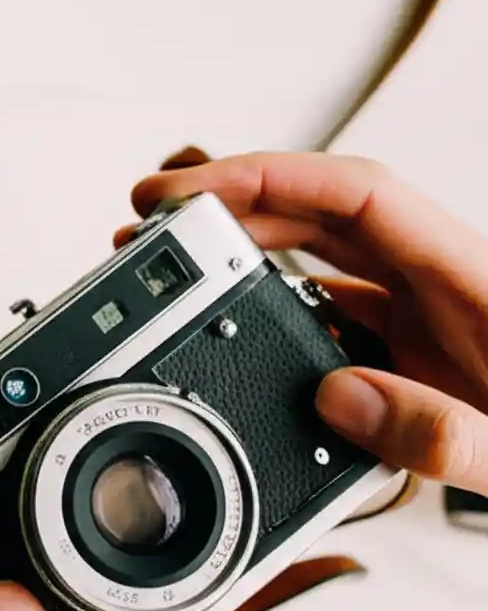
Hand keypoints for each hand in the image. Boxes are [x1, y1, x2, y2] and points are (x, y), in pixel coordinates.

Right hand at [121, 152, 487, 496]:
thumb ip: (445, 433)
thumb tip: (342, 399)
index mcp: (472, 285)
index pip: (356, 198)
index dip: (266, 177)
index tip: (192, 192)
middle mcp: (445, 290)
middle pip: (322, 213)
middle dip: (232, 205)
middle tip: (154, 220)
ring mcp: (431, 322)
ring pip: (322, 258)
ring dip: (247, 250)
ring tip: (180, 264)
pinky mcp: (420, 357)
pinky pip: (333, 313)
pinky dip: (276, 309)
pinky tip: (241, 330)